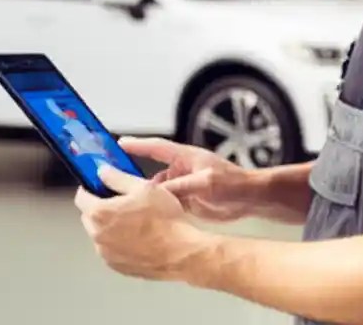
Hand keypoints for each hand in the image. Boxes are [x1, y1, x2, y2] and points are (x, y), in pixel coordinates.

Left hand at [74, 164, 213, 281]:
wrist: (180, 252)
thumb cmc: (165, 221)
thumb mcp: (144, 187)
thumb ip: (117, 178)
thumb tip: (103, 172)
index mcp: (100, 213)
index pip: (81, 197)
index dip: (90, 188)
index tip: (99, 185)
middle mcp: (98, 236)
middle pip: (90, 217)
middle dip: (101, 208)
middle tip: (124, 203)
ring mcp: (107, 254)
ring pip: (101, 234)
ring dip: (110, 227)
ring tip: (136, 222)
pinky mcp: (117, 266)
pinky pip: (112, 250)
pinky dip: (120, 243)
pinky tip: (140, 237)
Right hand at [119, 136, 253, 222]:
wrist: (250, 199)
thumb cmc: (233, 183)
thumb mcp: (204, 183)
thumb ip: (179, 187)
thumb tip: (155, 193)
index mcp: (185, 157)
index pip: (155, 147)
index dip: (136, 145)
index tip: (118, 144)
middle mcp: (181, 170)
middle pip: (151, 174)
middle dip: (133, 179)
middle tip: (112, 183)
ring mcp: (183, 186)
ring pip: (157, 192)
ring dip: (145, 199)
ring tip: (125, 206)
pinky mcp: (187, 201)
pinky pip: (166, 204)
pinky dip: (155, 210)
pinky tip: (144, 218)